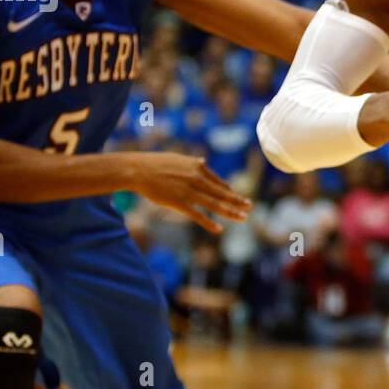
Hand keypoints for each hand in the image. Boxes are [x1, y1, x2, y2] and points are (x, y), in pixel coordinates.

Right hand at [131, 153, 251, 232]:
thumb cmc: (156, 164)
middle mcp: (197, 179)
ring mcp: (189, 191)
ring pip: (214, 204)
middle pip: (221, 192)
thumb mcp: (178, 158)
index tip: (237, 197)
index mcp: (197, 167)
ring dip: (230, 212)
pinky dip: (209, 222)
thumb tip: (203, 161)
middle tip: (250, 206)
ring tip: (243, 218)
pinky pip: (197, 215)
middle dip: (236, 200)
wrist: (139, 169)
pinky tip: (219, 229)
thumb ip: (193, 162)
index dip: (229, 191)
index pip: (218, 181)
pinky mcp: (179, 202)